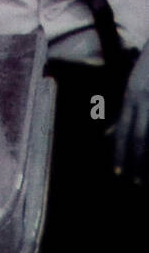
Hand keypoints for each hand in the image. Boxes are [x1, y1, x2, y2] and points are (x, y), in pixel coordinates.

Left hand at [114, 48, 148, 184]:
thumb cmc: (146, 71)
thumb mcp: (131, 92)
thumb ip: (122, 114)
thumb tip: (107, 135)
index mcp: (130, 99)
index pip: (122, 131)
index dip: (119, 152)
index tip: (118, 172)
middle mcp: (140, 99)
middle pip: (136, 135)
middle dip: (134, 159)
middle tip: (132, 180)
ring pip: (147, 134)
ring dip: (146, 155)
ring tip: (144, 176)